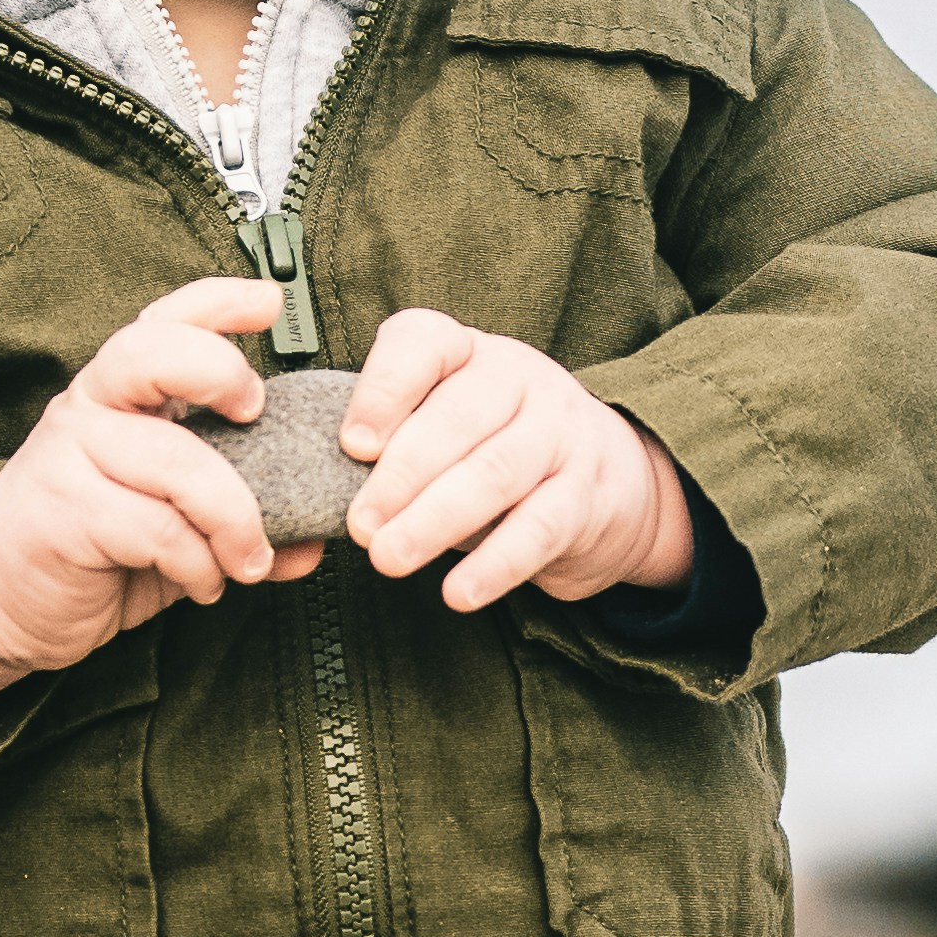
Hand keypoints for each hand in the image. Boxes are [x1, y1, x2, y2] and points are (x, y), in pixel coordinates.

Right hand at [0, 279, 315, 711]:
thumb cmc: (93, 551)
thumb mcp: (177, 529)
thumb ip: (239, 522)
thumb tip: (312, 539)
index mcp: (120, 395)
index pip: (164, 322)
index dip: (218, 303)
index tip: (272, 302)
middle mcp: (91, 408)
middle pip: (152, 352)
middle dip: (218, 371)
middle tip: (254, 414)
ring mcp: (71, 456)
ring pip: (174, 461)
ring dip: (233, 518)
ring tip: (248, 561)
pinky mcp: (64, 513)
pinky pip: (155, 528)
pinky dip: (197, 563)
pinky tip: (202, 586)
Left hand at [338, 308, 698, 615]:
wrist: (614, 481)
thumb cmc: (500, 449)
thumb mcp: (447, 425)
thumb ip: (394, 444)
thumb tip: (322, 491)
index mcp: (470, 353)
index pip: (425, 344)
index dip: (385, 390)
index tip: (352, 444)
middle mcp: (521, 380)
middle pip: (458, 418)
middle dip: (400, 476)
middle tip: (360, 526)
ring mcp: (561, 434)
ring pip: (494, 473)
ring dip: (434, 520)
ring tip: (389, 558)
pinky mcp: (588, 496)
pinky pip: (538, 529)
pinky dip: (494, 565)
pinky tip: (458, 592)